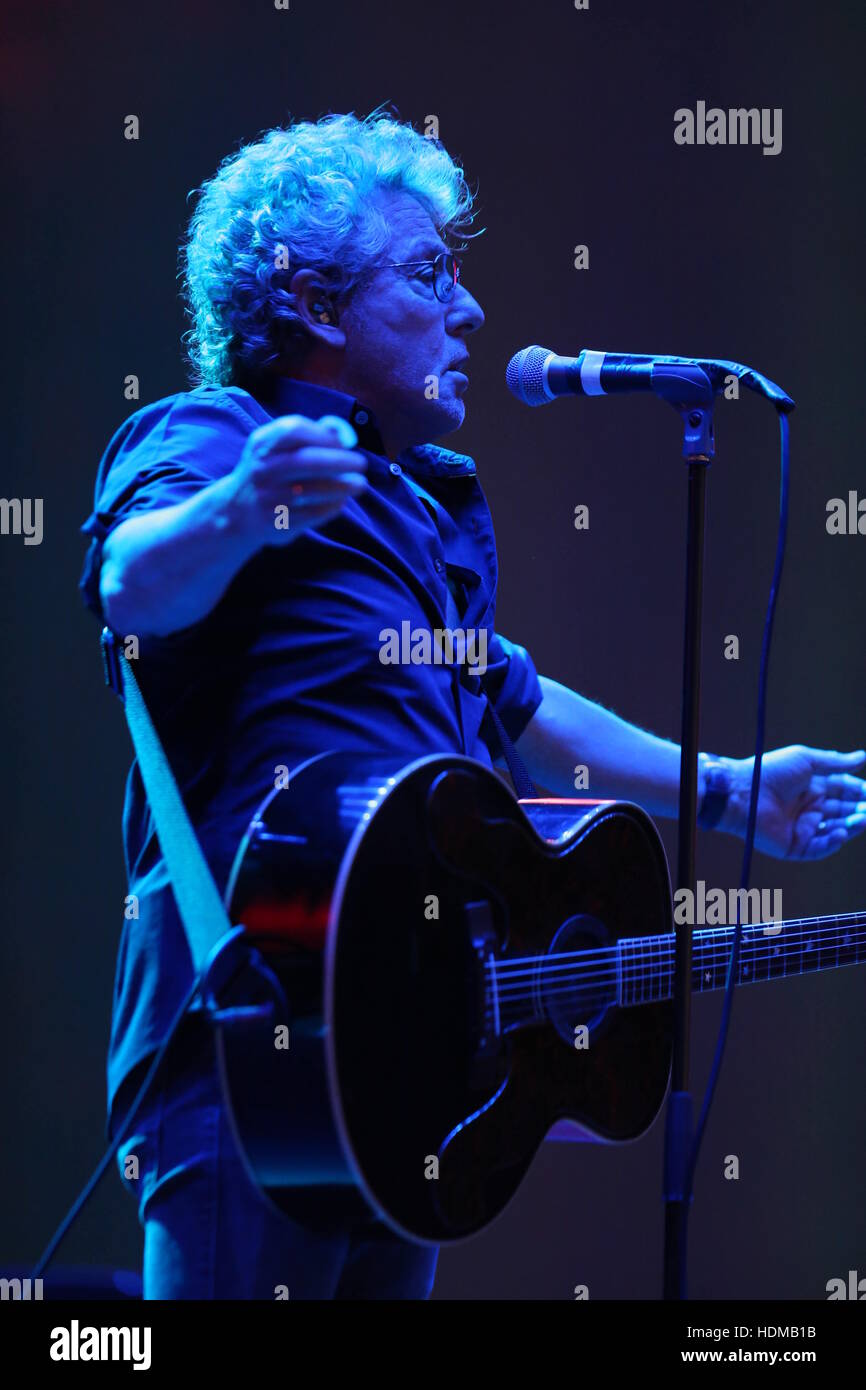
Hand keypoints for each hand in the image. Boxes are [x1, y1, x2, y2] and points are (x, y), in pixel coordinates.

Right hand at [226, 413, 367, 546]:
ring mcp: (267, 498)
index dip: (324, 436)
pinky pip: (311, 513)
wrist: (236, 511)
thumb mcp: (279, 448)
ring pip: (311, 491)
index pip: (293, 431)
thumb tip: (341, 430)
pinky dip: (330, 507)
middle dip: (339, 462)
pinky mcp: (276, 522)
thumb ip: (309, 435)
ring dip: (341, 487)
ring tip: (360, 485)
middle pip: (305, 461)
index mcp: (261, 444)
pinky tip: (340, 502)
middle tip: (362, 464)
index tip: (345, 443)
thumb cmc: (270, 471)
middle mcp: (261, 469)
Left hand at [723, 746, 865, 859]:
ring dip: (851, 826)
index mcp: (813, 787)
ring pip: (835, 830)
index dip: (860, 792)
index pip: (844, 791)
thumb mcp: (806, 761)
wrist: (741, 792)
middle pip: (843, 811)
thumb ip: (835, 762)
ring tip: (862, 819)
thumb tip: (863, 758)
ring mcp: (802, 828)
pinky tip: (842, 831)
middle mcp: (810, 808)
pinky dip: (833, 841)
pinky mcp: (794, 846)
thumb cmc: (770, 771)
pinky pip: (819, 848)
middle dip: (860, 810)